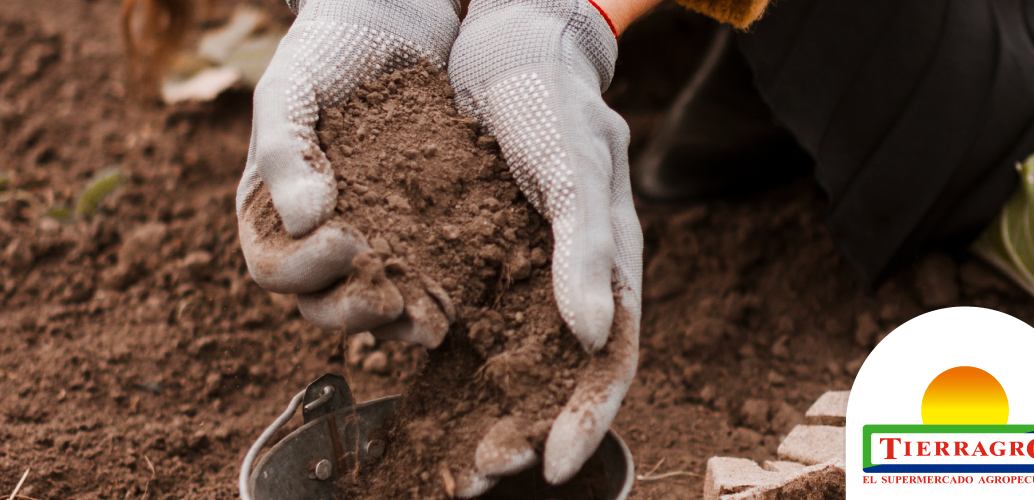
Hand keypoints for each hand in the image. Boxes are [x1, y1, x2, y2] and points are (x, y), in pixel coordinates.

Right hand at [236, 0, 459, 346]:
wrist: (390, 20)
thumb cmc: (325, 51)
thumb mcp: (289, 88)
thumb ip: (285, 150)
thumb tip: (303, 221)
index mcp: (270, 211)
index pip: (273, 267)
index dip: (306, 270)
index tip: (349, 243)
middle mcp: (314, 237)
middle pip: (321, 301)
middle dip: (353, 311)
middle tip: (388, 303)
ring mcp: (368, 237)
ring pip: (371, 301)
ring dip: (397, 321)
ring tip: (429, 325)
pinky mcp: (415, 231)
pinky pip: (420, 278)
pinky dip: (434, 296)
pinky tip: (457, 302)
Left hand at [448, 0, 642, 492]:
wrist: (509, 43)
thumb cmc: (553, 96)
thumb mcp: (574, 165)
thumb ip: (585, 248)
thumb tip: (594, 337)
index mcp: (610, 262)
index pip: (611, 358)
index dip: (590, 415)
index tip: (556, 466)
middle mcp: (572, 277)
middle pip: (562, 373)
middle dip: (532, 428)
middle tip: (488, 473)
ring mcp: (529, 269)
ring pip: (517, 356)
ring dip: (492, 407)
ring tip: (458, 454)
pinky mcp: (488, 253)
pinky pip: (475, 317)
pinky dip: (455, 356)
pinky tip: (422, 381)